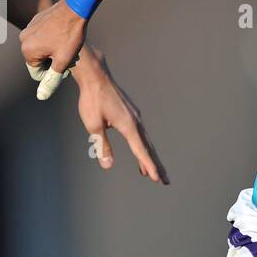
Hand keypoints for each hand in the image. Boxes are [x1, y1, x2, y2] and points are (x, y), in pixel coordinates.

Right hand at [19, 0, 85, 99]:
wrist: (75, 9)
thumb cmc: (70, 36)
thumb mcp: (63, 62)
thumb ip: (51, 79)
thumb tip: (42, 96)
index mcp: (27, 50)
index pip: (38, 72)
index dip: (53, 72)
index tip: (64, 63)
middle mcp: (23, 39)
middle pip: (38, 60)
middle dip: (53, 61)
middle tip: (68, 54)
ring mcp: (28, 28)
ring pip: (41, 49)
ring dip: (53, 50)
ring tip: (66, 44)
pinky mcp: (35, 21)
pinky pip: (42, 37)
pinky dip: (52, 39)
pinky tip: (63, 34)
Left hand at [73, 47, 168, 183]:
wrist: (96, 76)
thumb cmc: (93, 99)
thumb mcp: (94, 125)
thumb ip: (102, 145)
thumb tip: (108, 165)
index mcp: (129, 126)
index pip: (141, 151)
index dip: (149, 166)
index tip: (158, 179)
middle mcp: (136, 122)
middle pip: (149, 148)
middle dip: (156, 165)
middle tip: (164, 181)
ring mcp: (135, 116)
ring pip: (145, 141)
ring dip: (149, 157)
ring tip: (150, 172)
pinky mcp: (131, 113)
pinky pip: (140, 133)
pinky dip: (143, 145)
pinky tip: (139, 148)